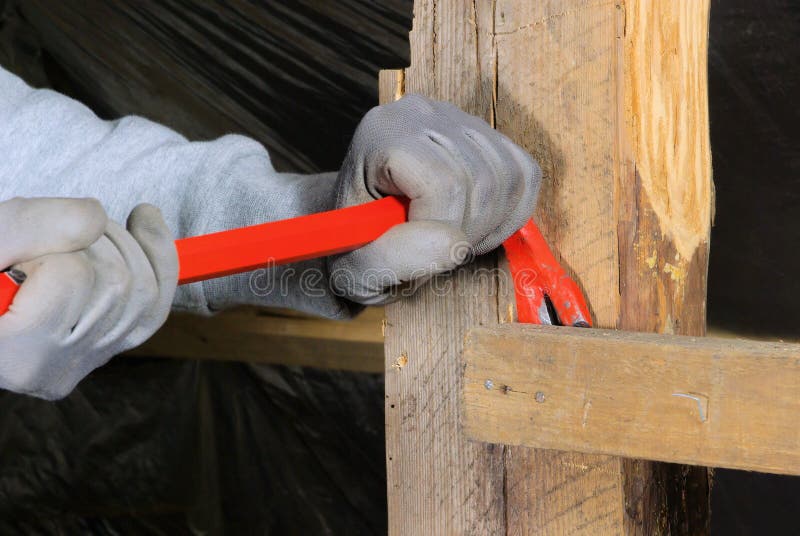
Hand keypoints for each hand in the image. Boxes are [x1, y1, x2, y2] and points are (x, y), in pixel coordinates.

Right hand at [0, 197, 177, 398]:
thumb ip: (26, 226)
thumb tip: (95, 218)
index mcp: (10, 353)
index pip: (71, 277)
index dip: (52, 245)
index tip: (23, 249)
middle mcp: (53, 370)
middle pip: (118, 284)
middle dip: (92, 239)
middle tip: (48, 237)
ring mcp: (84, 363)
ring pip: (144, 291)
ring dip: (118, 243)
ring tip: (70, 240)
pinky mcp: (105, 349)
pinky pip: (154, 305)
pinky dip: (157, 257)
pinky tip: (145, 221)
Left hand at [331, 94, 541, 304]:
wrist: (358, 227)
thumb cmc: (354, 248)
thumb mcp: (356, 270)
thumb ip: (392, 259)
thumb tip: (453, 242)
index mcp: (381, 134)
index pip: (443, 183)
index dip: (441, 231)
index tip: (417, 250)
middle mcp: (421, 112)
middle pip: (481, 180)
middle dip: (466, 232)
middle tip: (433, 249)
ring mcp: (458, 117)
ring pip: (508, 178)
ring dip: (488, 226)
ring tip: (449, 236)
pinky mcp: (488, 134)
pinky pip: (525, 175)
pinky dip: (509, 214)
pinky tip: (473, 224)